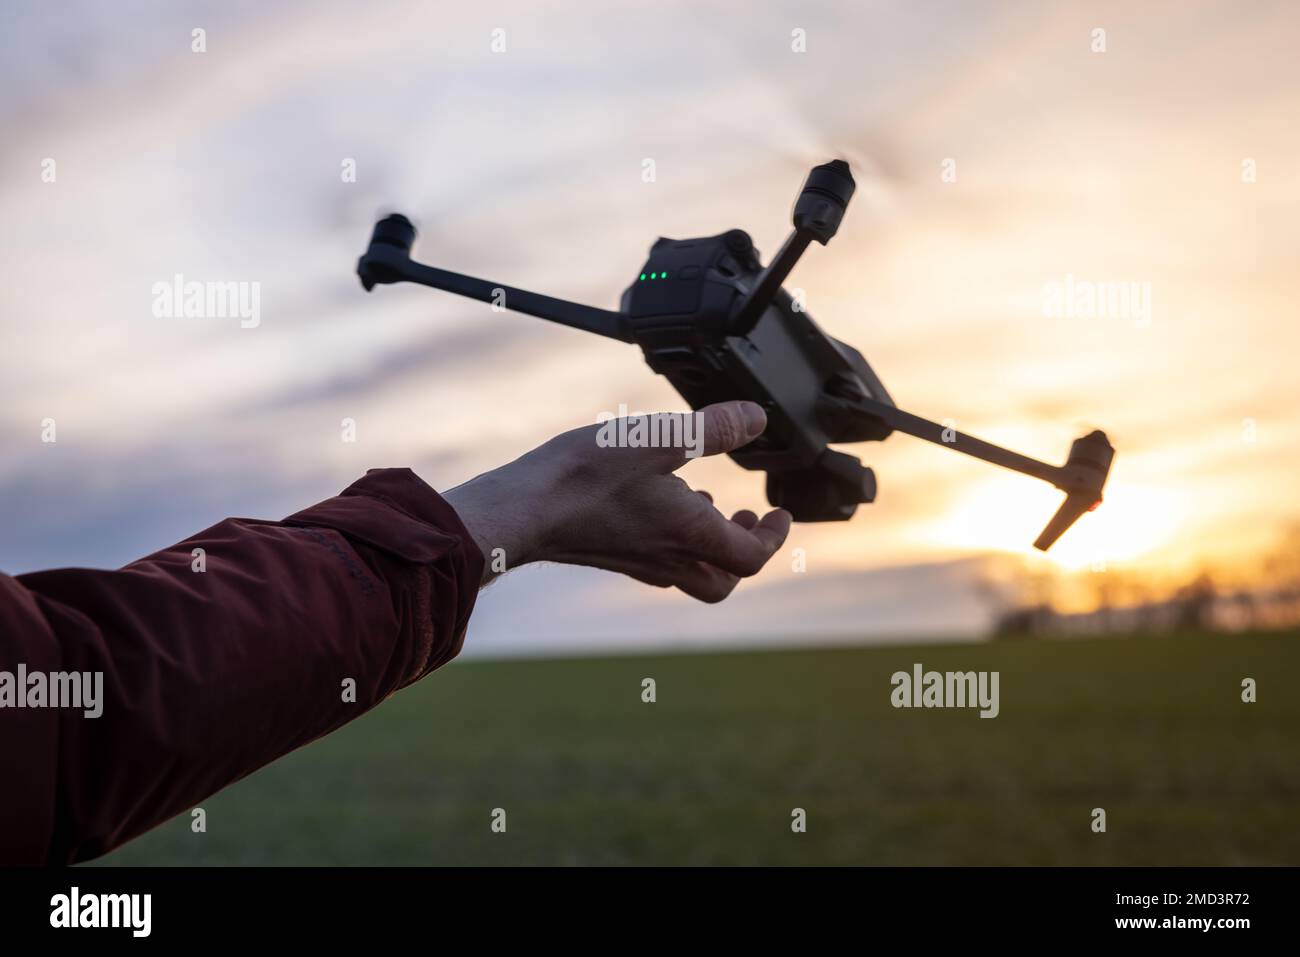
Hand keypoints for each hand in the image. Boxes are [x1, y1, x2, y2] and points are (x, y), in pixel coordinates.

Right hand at [444, 401, 792, 601]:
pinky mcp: (612, 553)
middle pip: (723, 579)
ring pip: (690, 573)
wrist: (522, 509)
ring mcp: (638, 561)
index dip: (774, 536)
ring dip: (708, 544)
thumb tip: (756, 418)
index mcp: (690, 535)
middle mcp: (668, 558)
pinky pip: (657, 560)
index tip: (779, 514)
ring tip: (705, 500)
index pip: (752, 557)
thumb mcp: (658, 439)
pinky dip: (672, 538)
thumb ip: (713, 429)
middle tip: (744, 516)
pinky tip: (656, 501)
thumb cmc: (584, 479)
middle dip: (743, 551)